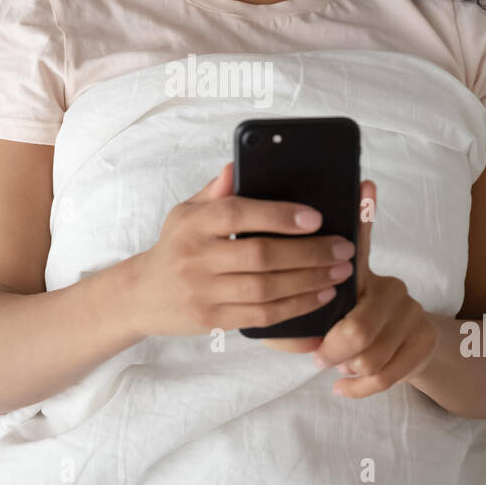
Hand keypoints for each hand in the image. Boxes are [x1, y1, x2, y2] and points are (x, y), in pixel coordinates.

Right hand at [129, 162, 356, 337]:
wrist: (143, 294)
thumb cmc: (176, 245)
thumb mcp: (186, 211)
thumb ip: (216, 191)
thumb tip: (237, 164)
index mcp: (192, 223)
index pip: (237, 214)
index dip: (278, 215)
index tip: (315, 217)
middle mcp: (194, 257)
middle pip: (260, 255)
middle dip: (309, 253)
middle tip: (343, 249)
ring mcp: (202, 292)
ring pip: (265, 289)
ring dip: (309, 281)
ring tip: (340, 272)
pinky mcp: (212, 320)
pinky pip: (261, 315)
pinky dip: (296, 307)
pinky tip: (320, 296)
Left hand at [309, 180, 437, 397]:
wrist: (412, 349)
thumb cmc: (356, 324)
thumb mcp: (334, 307)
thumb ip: (303, 299)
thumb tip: (270, 296)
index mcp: (361, 273)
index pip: (360, 240)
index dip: (364, 213)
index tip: (365, 184)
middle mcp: (391, 285)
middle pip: (358, 326)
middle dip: (333, 349)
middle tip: (320, 356)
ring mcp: (412, 313)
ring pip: (371, 355)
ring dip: (347, 368)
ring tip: (337, 366)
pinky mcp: (425, 340)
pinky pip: (387, 375)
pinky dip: (360, 388)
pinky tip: (344, 387)